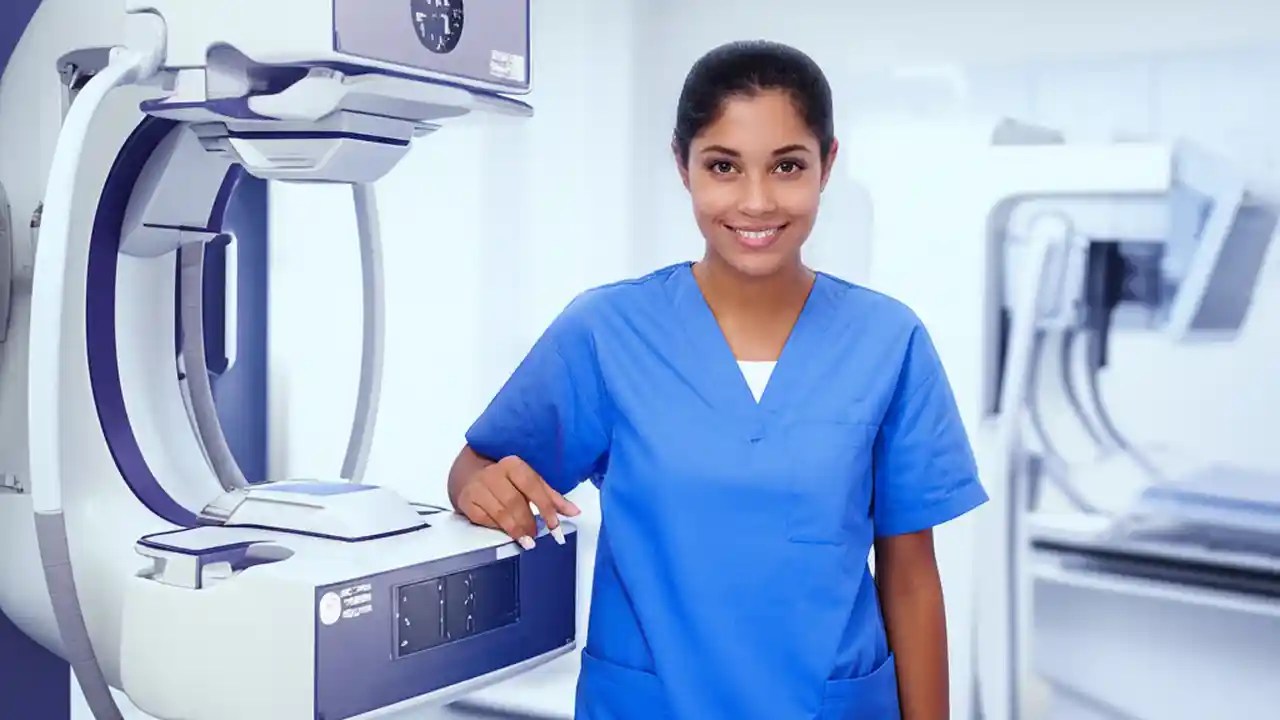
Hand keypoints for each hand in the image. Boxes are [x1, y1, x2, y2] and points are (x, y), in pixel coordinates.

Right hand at [455, 455, 580, 548]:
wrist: (472, 476)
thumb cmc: (507, 480)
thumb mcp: (530, 482)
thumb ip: (552, 497)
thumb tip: (574, 511)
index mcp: (513, 464)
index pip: (532, 486)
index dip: (545, 507)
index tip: (555, 526)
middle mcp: (493, 473)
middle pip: (515, 502)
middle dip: (528, 522)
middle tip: (536, 535)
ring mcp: (478, 487)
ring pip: (500, 513)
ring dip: (515, 530)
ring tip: (526, 539)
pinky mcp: (467, 501)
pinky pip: (484, 520)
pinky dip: (498, 528)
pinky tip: (506, 532)